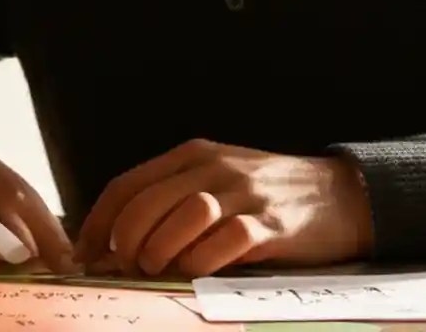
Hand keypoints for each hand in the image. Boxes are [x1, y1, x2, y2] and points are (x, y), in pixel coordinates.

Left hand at [74, 139, 373, 277]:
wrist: (342, 194)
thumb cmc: (264, 195)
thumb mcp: (213, 181)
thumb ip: (169, 201)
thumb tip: (114, 243)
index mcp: (190, 155)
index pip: (126, 185)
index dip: (98, 222)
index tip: (83, 254)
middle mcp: (212, 168)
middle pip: (146, 204)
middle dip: (123, 242)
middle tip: (123, 268)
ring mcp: (244, 194)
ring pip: (182, 218)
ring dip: (158, 250)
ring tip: (156, 269)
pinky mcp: (272, 224)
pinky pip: (226, 242)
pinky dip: (203, 261)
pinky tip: (197, 271)